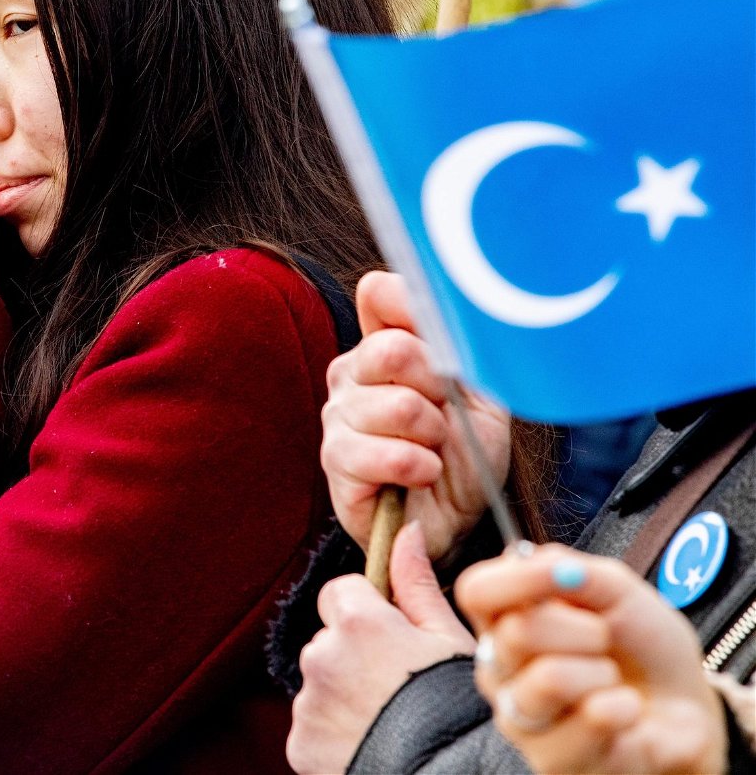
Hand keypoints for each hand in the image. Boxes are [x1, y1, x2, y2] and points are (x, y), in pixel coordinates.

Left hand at [288, 521, 475, 773]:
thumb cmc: (459, 707)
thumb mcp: (449, 639)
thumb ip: (416, 583)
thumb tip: (406, 532)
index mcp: (357, 622)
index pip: (340, 591)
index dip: (367, 611)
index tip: (391, 637)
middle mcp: (322, 654)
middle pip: (329, 639)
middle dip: (353, 654)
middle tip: (395, 685)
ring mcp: (308, 701)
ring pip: (320, 683)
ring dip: (342, 694)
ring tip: (386, 719)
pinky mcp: (300, 742)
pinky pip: (312, 725)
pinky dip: (333, 732)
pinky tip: (369, 742)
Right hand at [322, 270, 511, 560]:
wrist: (460, 521)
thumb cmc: (467, 455)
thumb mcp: (480, 394)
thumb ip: (458, 349)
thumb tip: (443, 304)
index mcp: (382, 346)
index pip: (380, 294)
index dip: (419, 315)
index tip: (447, 354)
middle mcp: (352, 374)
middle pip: (393, 350)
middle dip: (437, 389)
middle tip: (445, 417)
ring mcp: (338, 417)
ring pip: (397, 406)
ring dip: (433, 437)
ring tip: (435, 453)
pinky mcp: (336, 462)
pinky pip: (385, 454)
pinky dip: (420, 467)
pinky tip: (422, 475)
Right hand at [458, 546, 726, 774]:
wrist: (685, 707)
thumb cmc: (644, 648)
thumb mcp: (617, 590)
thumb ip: (573, 569)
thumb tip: (531, 560)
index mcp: (506, 618)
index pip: (476, 591)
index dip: (515, 579)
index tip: (563, 575)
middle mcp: (500, 667)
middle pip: (514, 633)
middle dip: (582, 630)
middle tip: (604, 640)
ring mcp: (520, 716)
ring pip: (547, 679)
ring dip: (600, 673)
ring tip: (612, 680)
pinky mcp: (550, 759)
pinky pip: (587, 721)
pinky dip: (622, 708)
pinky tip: (623, 710)